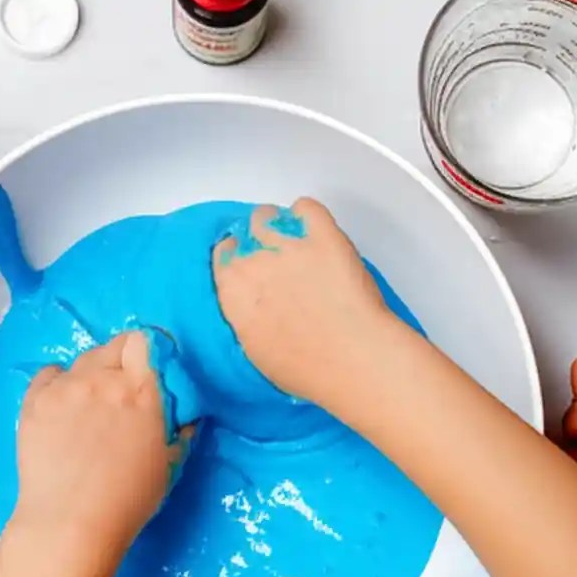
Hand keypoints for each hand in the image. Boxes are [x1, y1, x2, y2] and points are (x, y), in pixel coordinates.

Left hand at [14, 331, 184, 553]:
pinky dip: (57, 382)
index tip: (145, 370)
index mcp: (141, 391)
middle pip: (112, 347)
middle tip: (118, 393)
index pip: (142, 342)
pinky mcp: (35, 401)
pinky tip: (61, 405)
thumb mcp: (168, 464)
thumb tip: (184, 412)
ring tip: (88, 405)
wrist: (70, 522)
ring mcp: (65, 387)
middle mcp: (102, 379)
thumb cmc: (127, 500)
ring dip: (90, 375)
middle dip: (118, 363)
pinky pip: (48, 374)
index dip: (145, 352)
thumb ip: (179, 430)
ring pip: (81, 361)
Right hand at [212, 198, 401, 404]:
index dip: (239, 260)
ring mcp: (288, 244)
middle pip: (247, 232)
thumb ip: (247, 318)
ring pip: (269, 215)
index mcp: (233, 292)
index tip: (254, 269)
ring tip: (299, 243)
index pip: (223, 256)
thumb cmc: (306, 369)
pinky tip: (317, 230)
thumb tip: (253, 308)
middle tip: (282, 262)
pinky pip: (306, 207)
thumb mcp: (257, 351)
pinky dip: (308, 215)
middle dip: (260, 244)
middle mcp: (254, 261)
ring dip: (280, 226)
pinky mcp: (323, 235)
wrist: (353, 358)